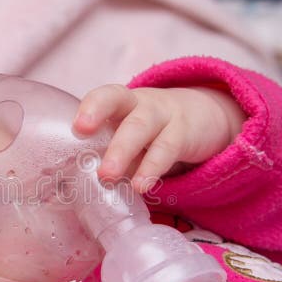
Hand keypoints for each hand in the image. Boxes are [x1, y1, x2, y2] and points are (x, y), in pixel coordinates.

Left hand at [72, 84, 245, 192]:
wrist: (205, 117)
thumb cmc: (153, 132)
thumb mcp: (130, 135)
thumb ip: (108, 153)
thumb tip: (76, 185)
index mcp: (121, 102)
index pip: (103, 95)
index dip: (90, 107)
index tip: (77, 127)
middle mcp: (140, 103)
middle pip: (117, 102)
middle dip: (98, 120)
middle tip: (80, 143)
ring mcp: (163, 116)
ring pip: (140, 127)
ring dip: (122, 151)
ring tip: (108, 177)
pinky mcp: (184, 134)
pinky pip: (166, 150)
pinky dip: (152, 168)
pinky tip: (141, 186)